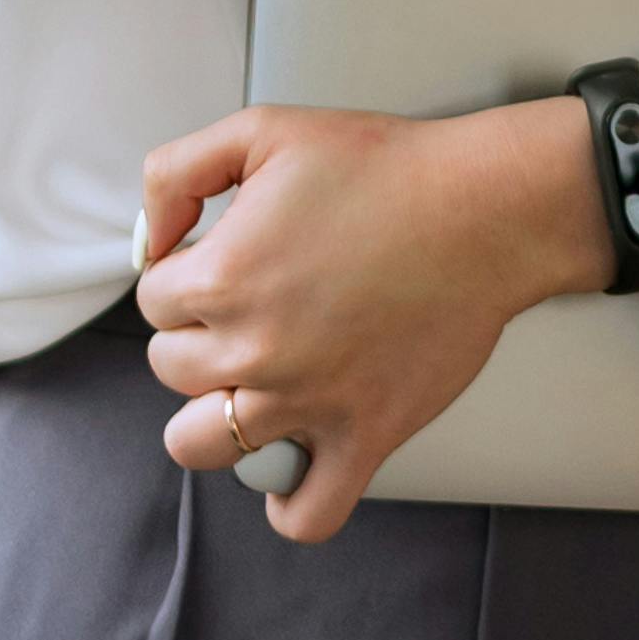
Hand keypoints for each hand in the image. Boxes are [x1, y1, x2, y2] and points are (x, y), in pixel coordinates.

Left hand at [132, 98, 638, 543]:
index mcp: (223, 277)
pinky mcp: (364, 435)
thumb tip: (151, 235)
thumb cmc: (389, 168)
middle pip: (173, 368)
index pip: (155, 301)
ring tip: (251, 387)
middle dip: (200, 336)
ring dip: (214, 418)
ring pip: (202, 443)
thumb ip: (178, 172)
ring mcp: (307, 402)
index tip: (224, 264)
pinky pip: (306, 510)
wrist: (487, 211)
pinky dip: (288, 504)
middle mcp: (255, 348)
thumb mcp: (262, 130)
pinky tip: (289, 470)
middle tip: (252, 310)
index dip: (185, 277)